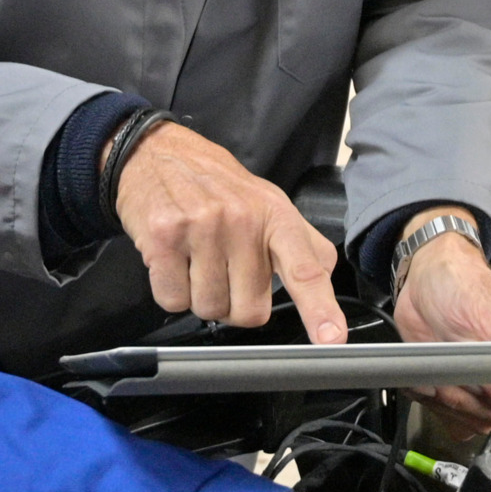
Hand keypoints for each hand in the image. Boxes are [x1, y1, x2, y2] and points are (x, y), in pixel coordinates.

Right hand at [113, 120, 346, 343]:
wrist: (159, 153)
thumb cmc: (219, 186)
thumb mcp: (270, 203)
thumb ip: (303, 243)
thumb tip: (324, 276)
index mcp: (276, 216)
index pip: (304, 269)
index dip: (320, 308)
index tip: (331, 338)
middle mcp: (242, 221)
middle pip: (249, 311)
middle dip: (235, 303)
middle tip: (224, 271)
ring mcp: (202, 228)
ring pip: (209, 309)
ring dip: (201, 296)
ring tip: (197, 260)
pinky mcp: (164, 237)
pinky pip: (173, 300)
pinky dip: (172, 291)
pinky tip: (174, 261)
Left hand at [391, 212, 490, 436]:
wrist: (428, 289)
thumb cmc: (463, 288)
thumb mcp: (489, 300)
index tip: (484, 374)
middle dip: (471, 393)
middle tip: (450, 362)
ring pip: (478, 421)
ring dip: (450, 400)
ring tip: (436, 367)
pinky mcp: (465, 403)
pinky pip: (457, 424)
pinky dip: (437, 407)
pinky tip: (428, 380)